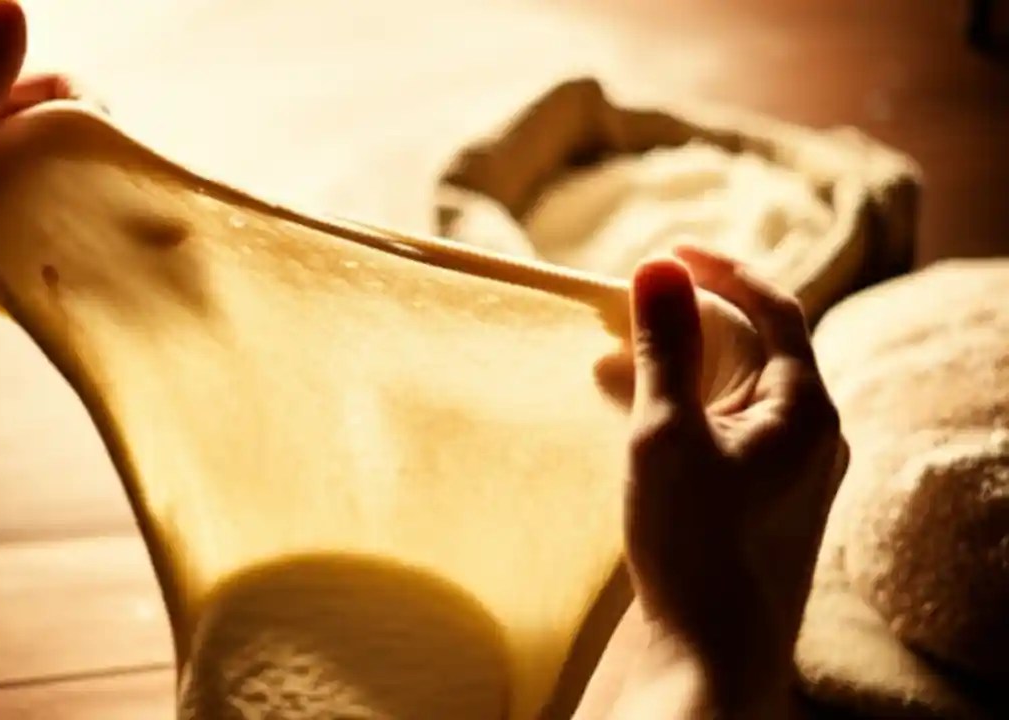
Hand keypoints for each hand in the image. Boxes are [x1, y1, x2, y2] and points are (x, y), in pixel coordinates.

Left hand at [0, 0, 82, 402]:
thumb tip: (10, 3)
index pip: (47, 89)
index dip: (87, 109)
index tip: (111, 148)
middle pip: (55, 143)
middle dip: (90, 164)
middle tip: (116, 199)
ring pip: (48, 193)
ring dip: (75, 209)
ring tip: (106, 234)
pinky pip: (32, 239)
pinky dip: (54, 248)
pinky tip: (75, 263)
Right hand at [615, 246, 848, 712]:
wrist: (711, 650)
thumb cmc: (692, 540)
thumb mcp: (666, 432)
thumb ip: (664, 347)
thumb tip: (656, 266)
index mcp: (807, 408)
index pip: (776, 308)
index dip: (722, 270)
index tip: (667, 251)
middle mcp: (815, 435)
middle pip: (757, 349)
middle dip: (691, 322)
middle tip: (632, 308)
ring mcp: (795, 472)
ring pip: (739, 393)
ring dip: (682, 368)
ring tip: (619, 364)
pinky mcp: (768, 501)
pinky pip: (731, 430)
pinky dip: (688, 409)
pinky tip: (643, 419)